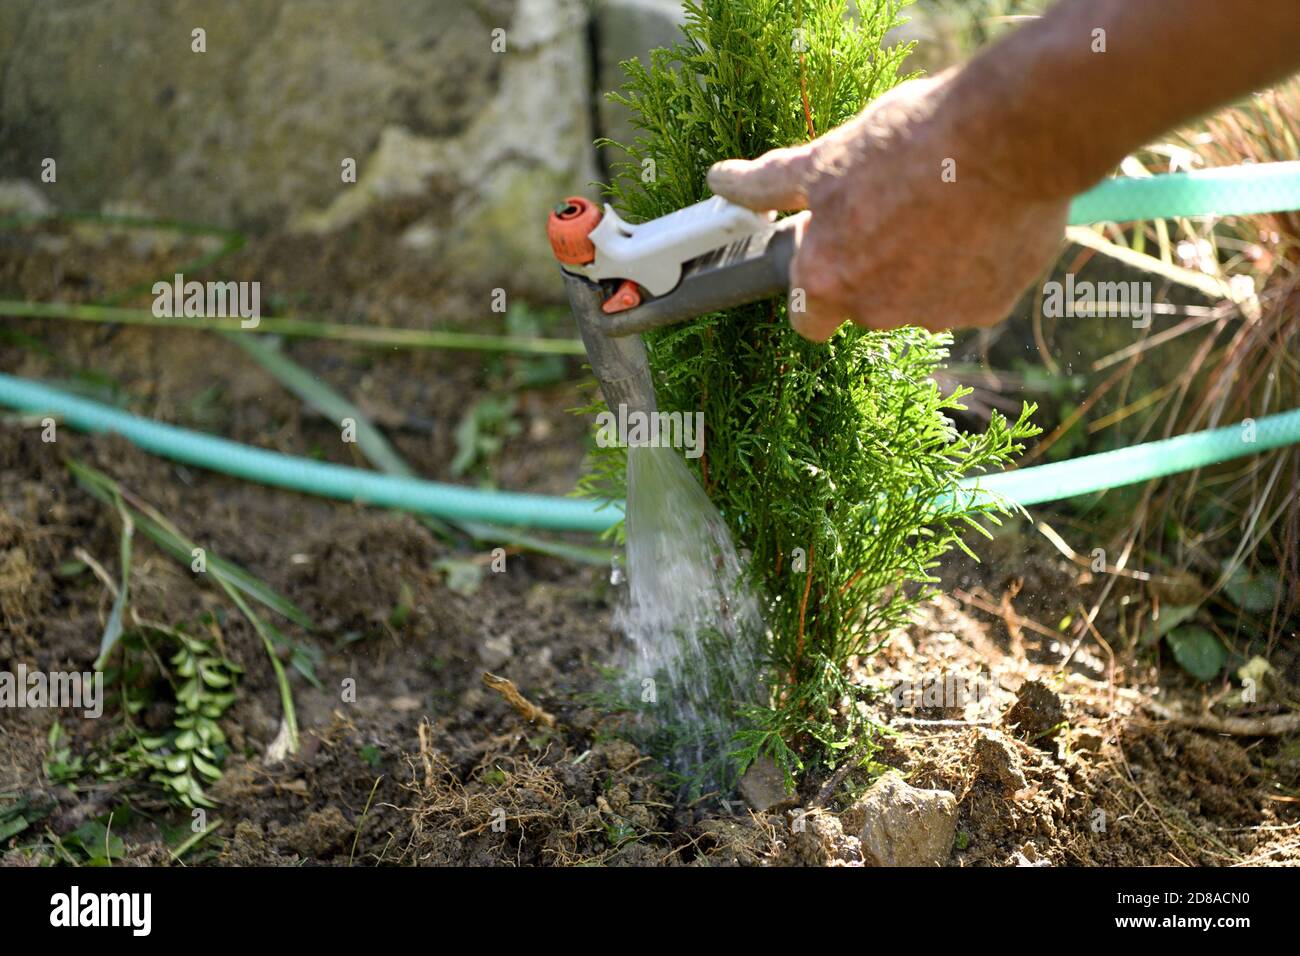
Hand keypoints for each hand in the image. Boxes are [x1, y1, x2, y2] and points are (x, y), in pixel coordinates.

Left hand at [707, 73, 1069, 339]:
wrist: (1012, 135)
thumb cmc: (910, 143)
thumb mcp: (826, 158)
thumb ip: (770, 183)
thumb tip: (720, 181)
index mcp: (829, 280)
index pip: (807, 320)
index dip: (816, 286)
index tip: (832, 252)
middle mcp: (878, 311)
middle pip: (866, 303)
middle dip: (874, 266)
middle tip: (894, 206)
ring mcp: (937, 313)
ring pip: (921, 297)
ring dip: (925, 264)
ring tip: (942, 203)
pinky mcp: (990, 306)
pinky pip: (972, 291)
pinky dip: (973, 264)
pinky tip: (980, 218)